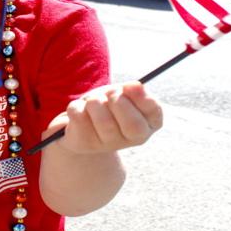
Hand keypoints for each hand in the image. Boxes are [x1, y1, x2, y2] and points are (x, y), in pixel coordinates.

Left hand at [45, 81, 163, 155]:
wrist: (80, 124)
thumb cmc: (108, 105)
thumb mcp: (123, 93)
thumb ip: (132, 90)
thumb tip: (135, 86)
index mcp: (148, 123)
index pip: (154, 112)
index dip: (142, 97)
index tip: (129, 85)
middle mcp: (132, 138)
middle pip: (133, 125)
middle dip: (119, 102)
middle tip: (110, 93)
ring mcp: (109, 145)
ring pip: (104, 121)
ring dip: (95, 102)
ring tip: (92, 102)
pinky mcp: (85, 144)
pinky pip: (80, 117)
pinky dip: (77, 106)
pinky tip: (80, 112)